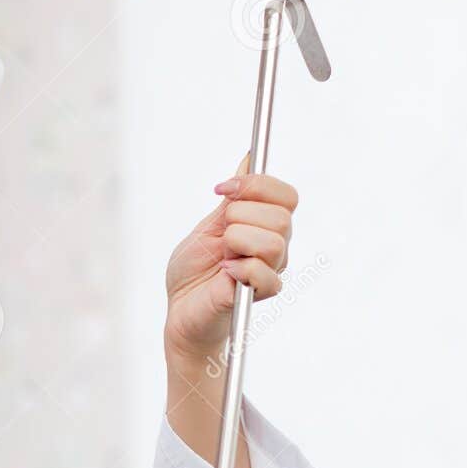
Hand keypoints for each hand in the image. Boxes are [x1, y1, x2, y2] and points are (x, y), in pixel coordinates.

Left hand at [163, 153, 298, 373]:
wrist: (180, 308)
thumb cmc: (193, 272)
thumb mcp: (208, 227)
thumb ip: (233, 198)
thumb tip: (248, 159)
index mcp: (264, 225)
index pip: (285, 194)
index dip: (257, 185)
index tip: (222, 190)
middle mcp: (275, 245)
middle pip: (280, 215)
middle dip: (239, 217)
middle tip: (221, 236)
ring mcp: (271, 269)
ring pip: (274, 242)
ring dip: (238, 243)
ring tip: (223, 256)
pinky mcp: (261, 294)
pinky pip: (265, 274)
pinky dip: (238, 270)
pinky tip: (224, 274)